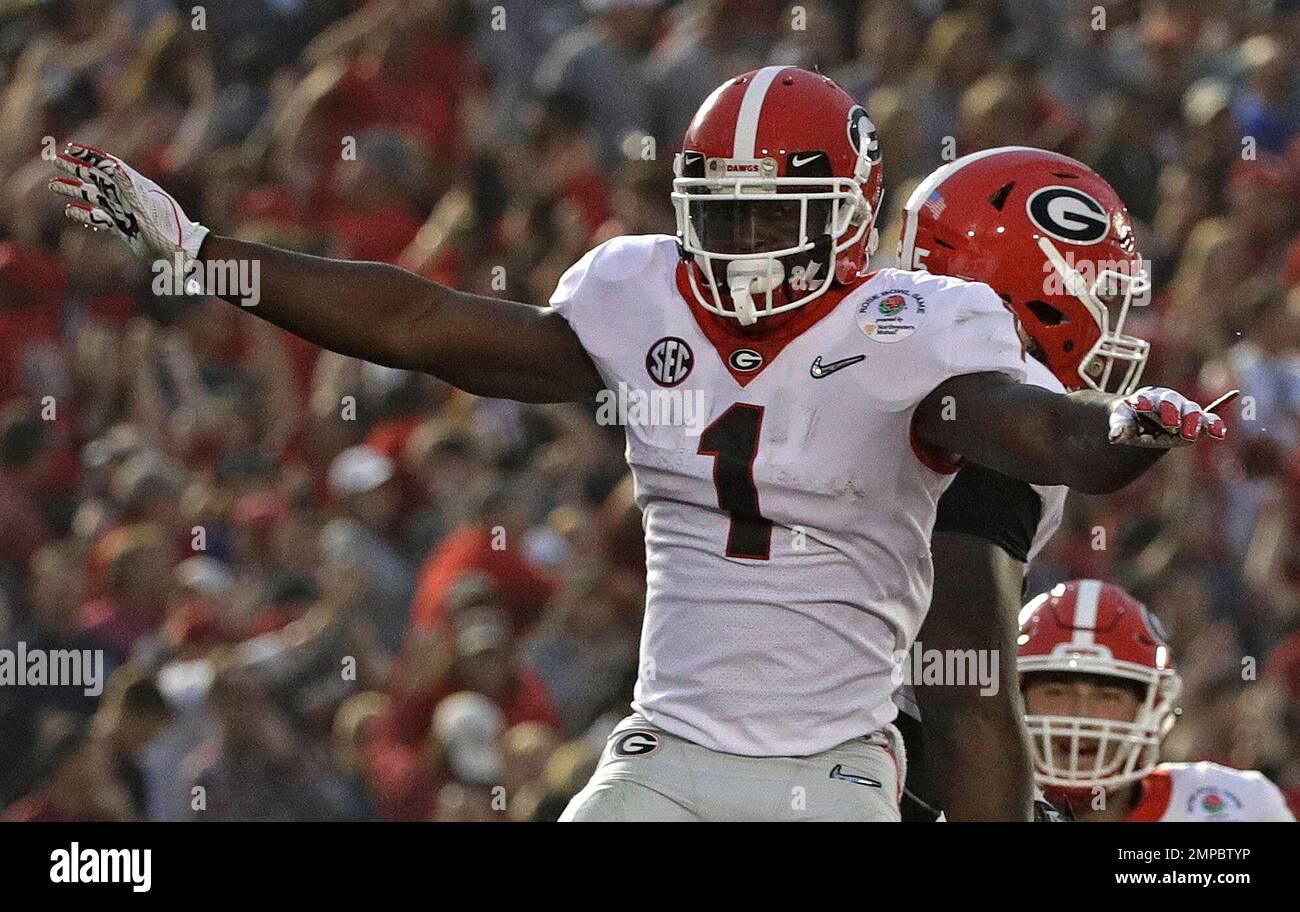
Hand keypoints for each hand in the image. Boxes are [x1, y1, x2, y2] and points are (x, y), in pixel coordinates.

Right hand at [48, 144, 207, 268]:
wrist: (177, 251)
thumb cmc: (165, 226)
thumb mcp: (145, 204)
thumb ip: (127, 184)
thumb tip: (111, 165)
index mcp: (134, 186)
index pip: (108, 166)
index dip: (90, 156)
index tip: (71, 149)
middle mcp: (127, 197)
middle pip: (97, 179)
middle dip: (76, 169)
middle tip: (55, 161)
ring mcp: (124, 212)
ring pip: (94, 198)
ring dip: (74, 190)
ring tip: (53, 185)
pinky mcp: (123, 229)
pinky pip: (99, 218)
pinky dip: (84, 213)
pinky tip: (69, 210)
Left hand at [1107, 386, 1228, 447]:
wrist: (1147, 420)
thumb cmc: (1133, 420)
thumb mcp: (1122, 422)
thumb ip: (1119, 428)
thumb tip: (1114, 436)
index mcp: (1148, 398)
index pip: (1147, 399)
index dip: (1145, 403)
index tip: (1139, 406)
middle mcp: (1168, 400)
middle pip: (1171, 402)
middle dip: (1171, 413)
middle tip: (1170, 425)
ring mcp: (1184, 409)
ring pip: (1192, 411)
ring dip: (1192, 421)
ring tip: (1191, 435)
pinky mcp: (1197, 421)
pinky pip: (1209, 420)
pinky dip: (1214, 425)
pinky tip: (1219, 434)